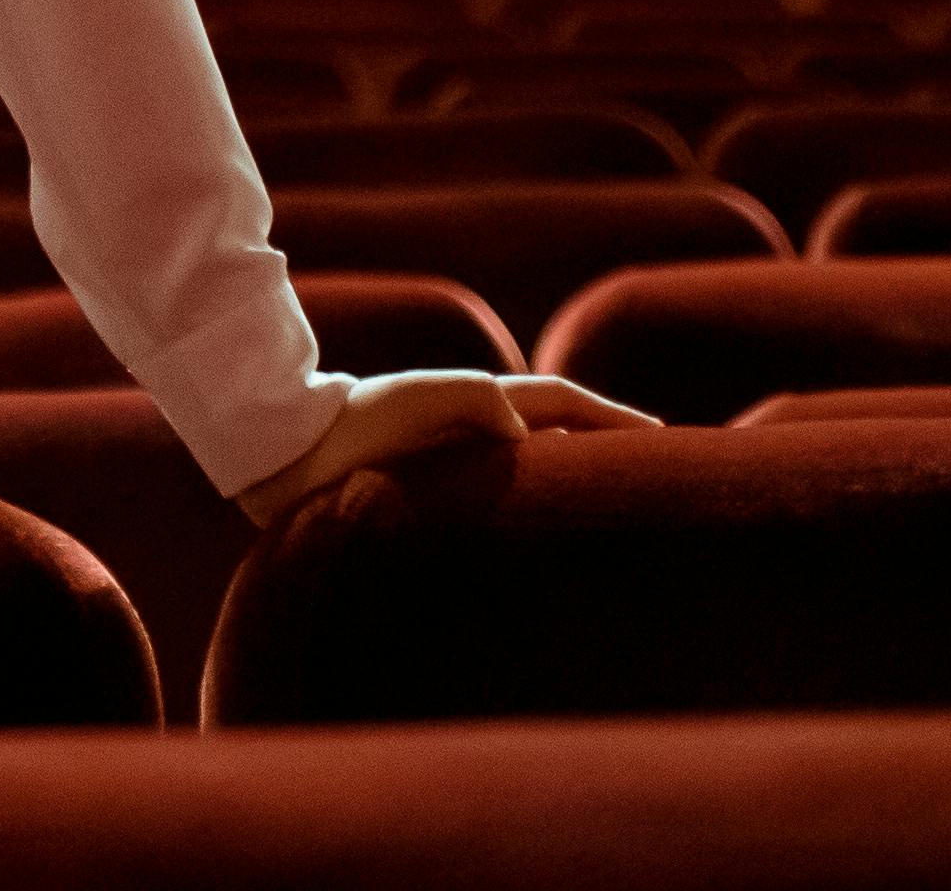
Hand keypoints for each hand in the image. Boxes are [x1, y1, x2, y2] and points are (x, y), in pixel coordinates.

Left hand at [238, 369, 652, 526]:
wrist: (286, 455)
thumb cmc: (353, 424)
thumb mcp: (423, 401)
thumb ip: (481, 406)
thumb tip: (529, 442)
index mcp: (476, 403)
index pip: (562, 404)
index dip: (612, 419)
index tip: (663, 438)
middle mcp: (470, 432)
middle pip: (555, 437)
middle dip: (604, 453)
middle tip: (657, 481)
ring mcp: (453, 467)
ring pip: (529, 475)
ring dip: (570, 487)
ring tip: (614, 520)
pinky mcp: (432, 504)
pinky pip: (496, 508)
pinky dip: (528, 516)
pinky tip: (542, 549)